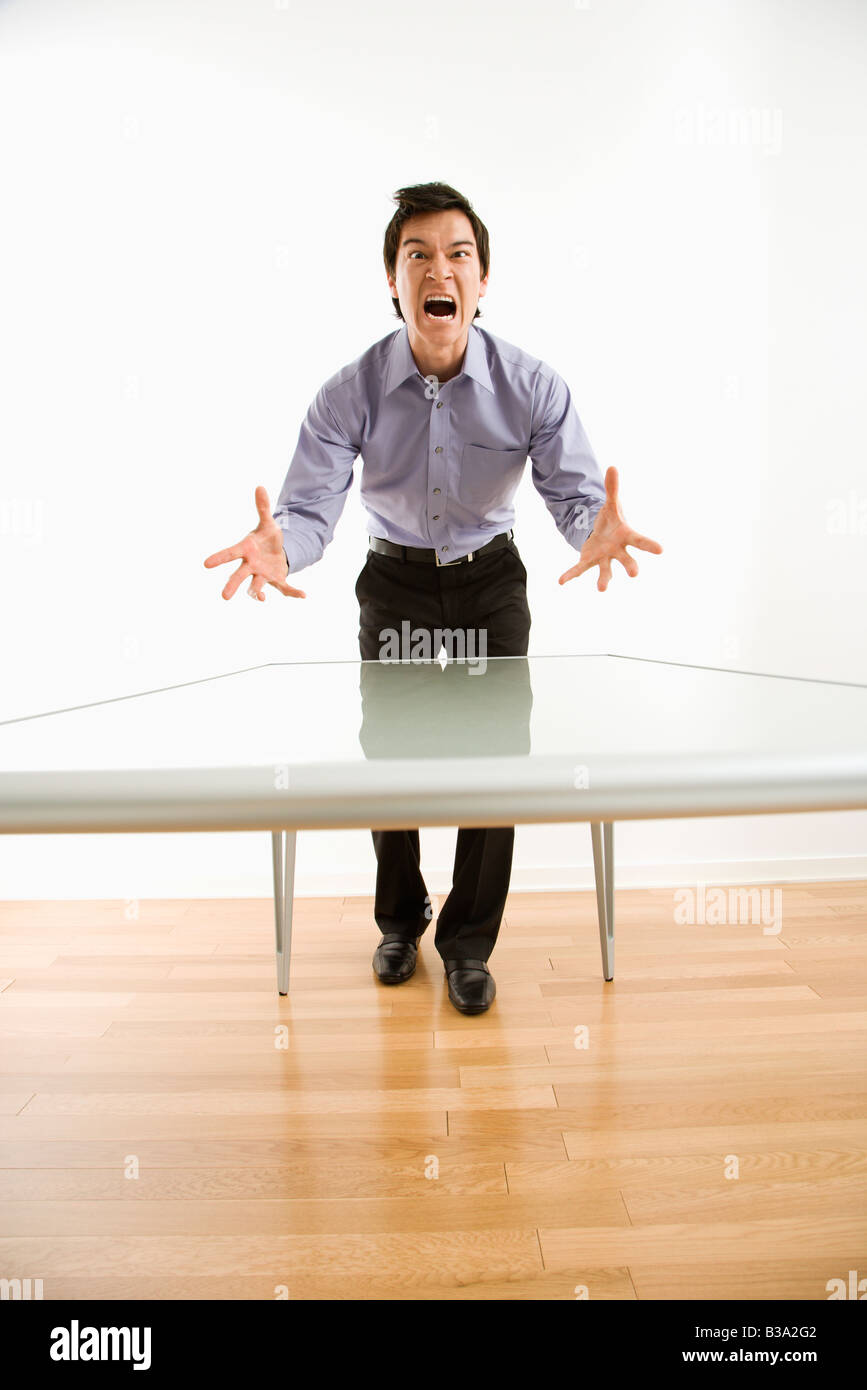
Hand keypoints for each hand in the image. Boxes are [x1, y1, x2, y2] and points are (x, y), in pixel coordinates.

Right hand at [203, 485, 306, 600]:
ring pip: (256, 586)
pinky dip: (293, 592)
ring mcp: (262, 575)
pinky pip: (284, 589)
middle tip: (224, 596)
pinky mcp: (276, 581)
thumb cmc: (266, 538)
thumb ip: (263, 508)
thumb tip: (260, 487)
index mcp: (246, 550)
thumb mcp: (267, 523)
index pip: (230, 554)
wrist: (276, 552)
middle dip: (232, 585)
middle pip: (239, 575)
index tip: (206, 564)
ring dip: (257, 592)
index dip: (218, 558)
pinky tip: (303, 594)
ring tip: (260, 598)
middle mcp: (251, 565)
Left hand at [558, 466, 661, 591]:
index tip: (661, 550)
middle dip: (630, 566)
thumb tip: (612, 467)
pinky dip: (570, 575)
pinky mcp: (589, 561)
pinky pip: (579, 570)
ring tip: (602, 589)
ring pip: (606, 571)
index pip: (641, 541)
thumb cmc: (611, 521)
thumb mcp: (611, 504)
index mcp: (626, 536)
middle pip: (627, 560)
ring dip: (604, 580)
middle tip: (635, 573)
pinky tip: (561, 581)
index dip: (650, 545)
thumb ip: (612, 489)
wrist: (602, 534)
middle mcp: (618, 551)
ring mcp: (604, 558)